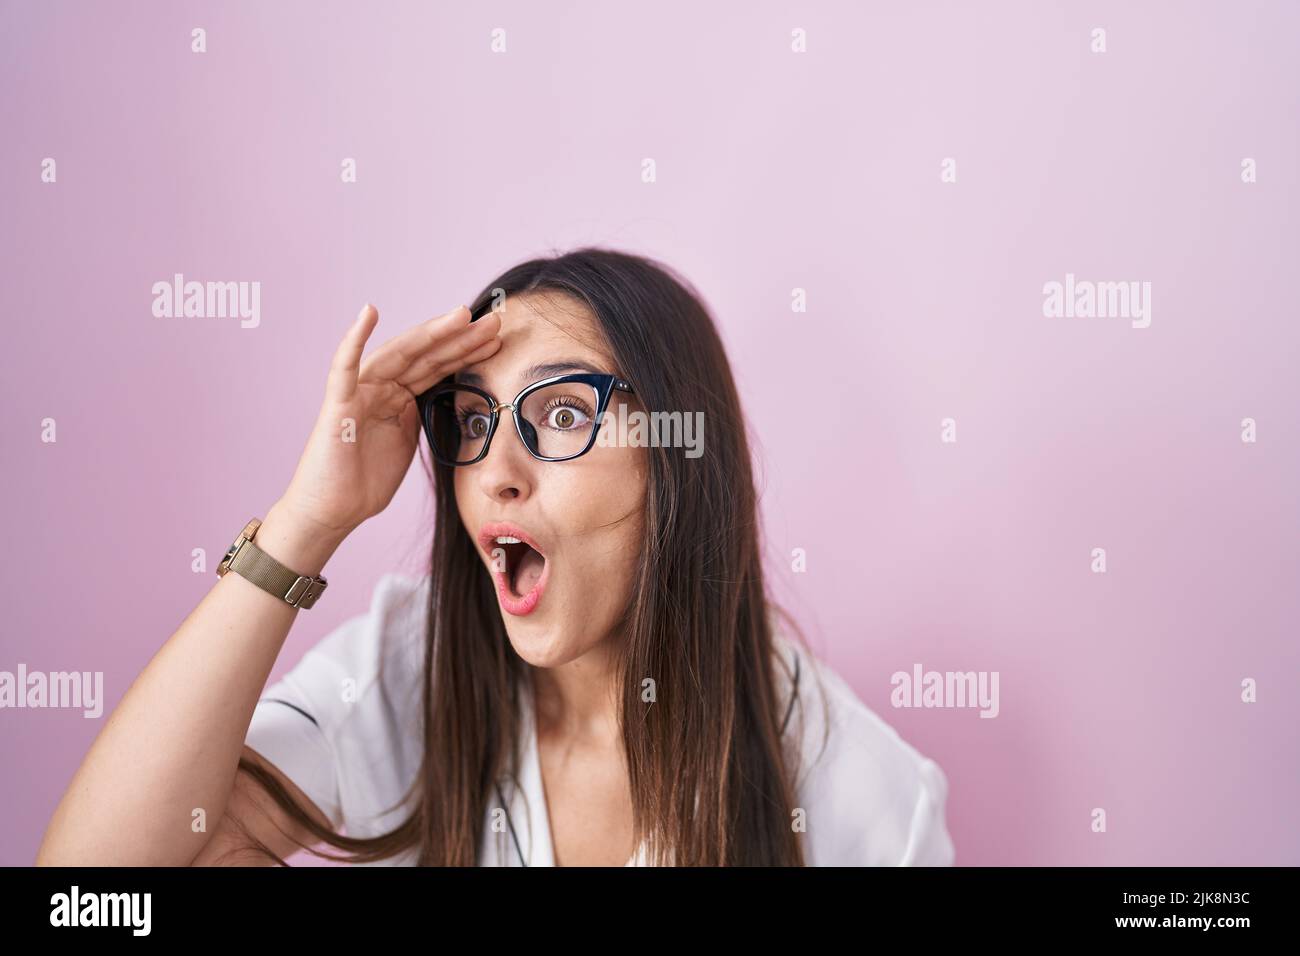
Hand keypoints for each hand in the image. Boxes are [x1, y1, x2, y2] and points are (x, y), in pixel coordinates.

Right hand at [275, 303, 501, 541]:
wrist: (334, 511)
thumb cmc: (366, 482)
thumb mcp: (407, 442)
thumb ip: (422, 415)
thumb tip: (450, 398)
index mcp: (400, 397)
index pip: (437, 367)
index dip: (466, 352)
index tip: (496, 340)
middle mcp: (381, 387)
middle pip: (425, 356)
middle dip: (460, 338)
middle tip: (493, 321)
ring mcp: (360, 392)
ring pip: (399, 355)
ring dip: (430, 333)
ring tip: (461, 315)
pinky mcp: (338, 405)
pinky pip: (344, 368)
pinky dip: (353, 339)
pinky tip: (369, 313)